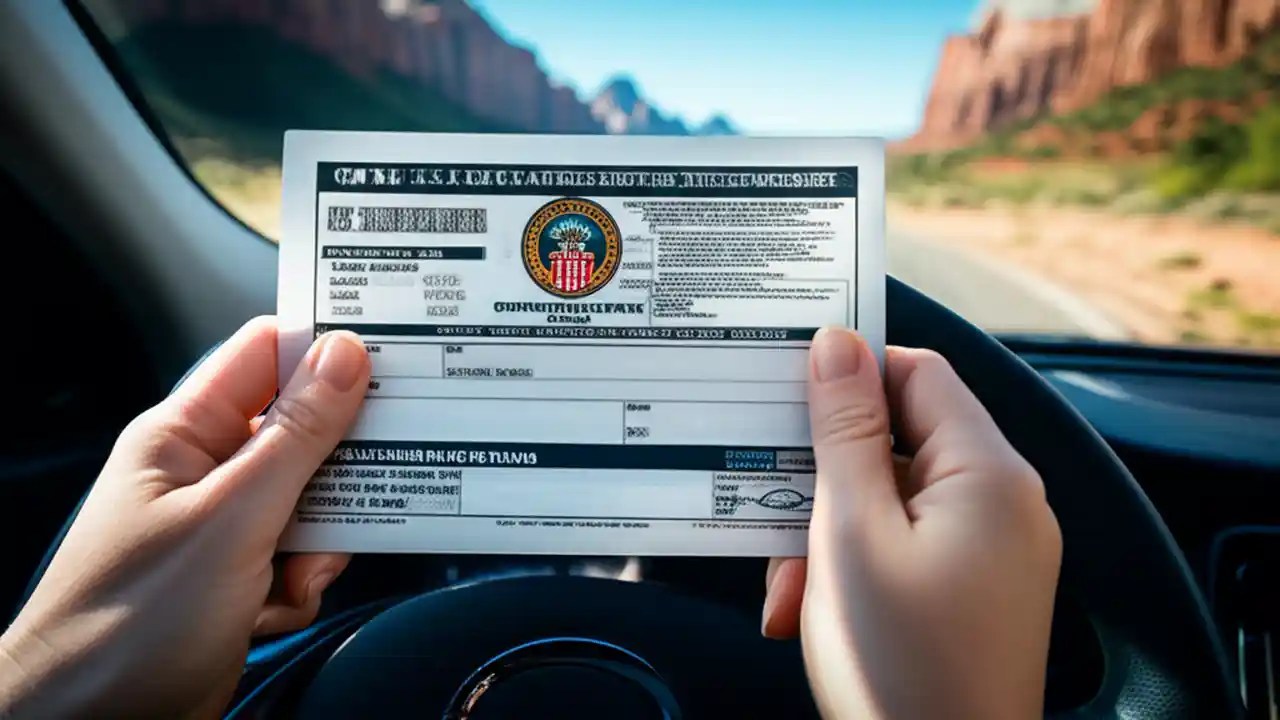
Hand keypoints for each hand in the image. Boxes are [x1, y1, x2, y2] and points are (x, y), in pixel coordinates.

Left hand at [0, 317, 370, 718]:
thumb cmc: (129, 622)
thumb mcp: (233, 517)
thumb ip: (297, 435)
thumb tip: (344, 355)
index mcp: (185, 433)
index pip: (266, 355)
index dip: (326, 349)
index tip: (392, 359)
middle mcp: (206, 470)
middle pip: (303, 431)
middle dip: (337, 471)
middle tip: (361, 487)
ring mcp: (225, 523)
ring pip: (314, 499)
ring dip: (321, 542)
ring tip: (296, 574)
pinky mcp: (241, 573)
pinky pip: (304, 554)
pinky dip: (301, 584)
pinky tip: (268, 609)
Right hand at [761, 328, 1061, 719]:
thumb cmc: (900, 672)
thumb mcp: (851, 536)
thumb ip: (844, 433)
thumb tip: (838, 343)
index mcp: (989, 476)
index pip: (918, 372)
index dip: (850, 375)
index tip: (786, 397)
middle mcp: (1005, 505)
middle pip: (898, 441)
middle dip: (824, 481)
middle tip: (778, 526)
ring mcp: (993, 551)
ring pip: (890, 499)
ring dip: (827, 534)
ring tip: (795, 592)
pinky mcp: (974, 589)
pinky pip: (904, 544)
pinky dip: (853, 566)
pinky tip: (813, 610)